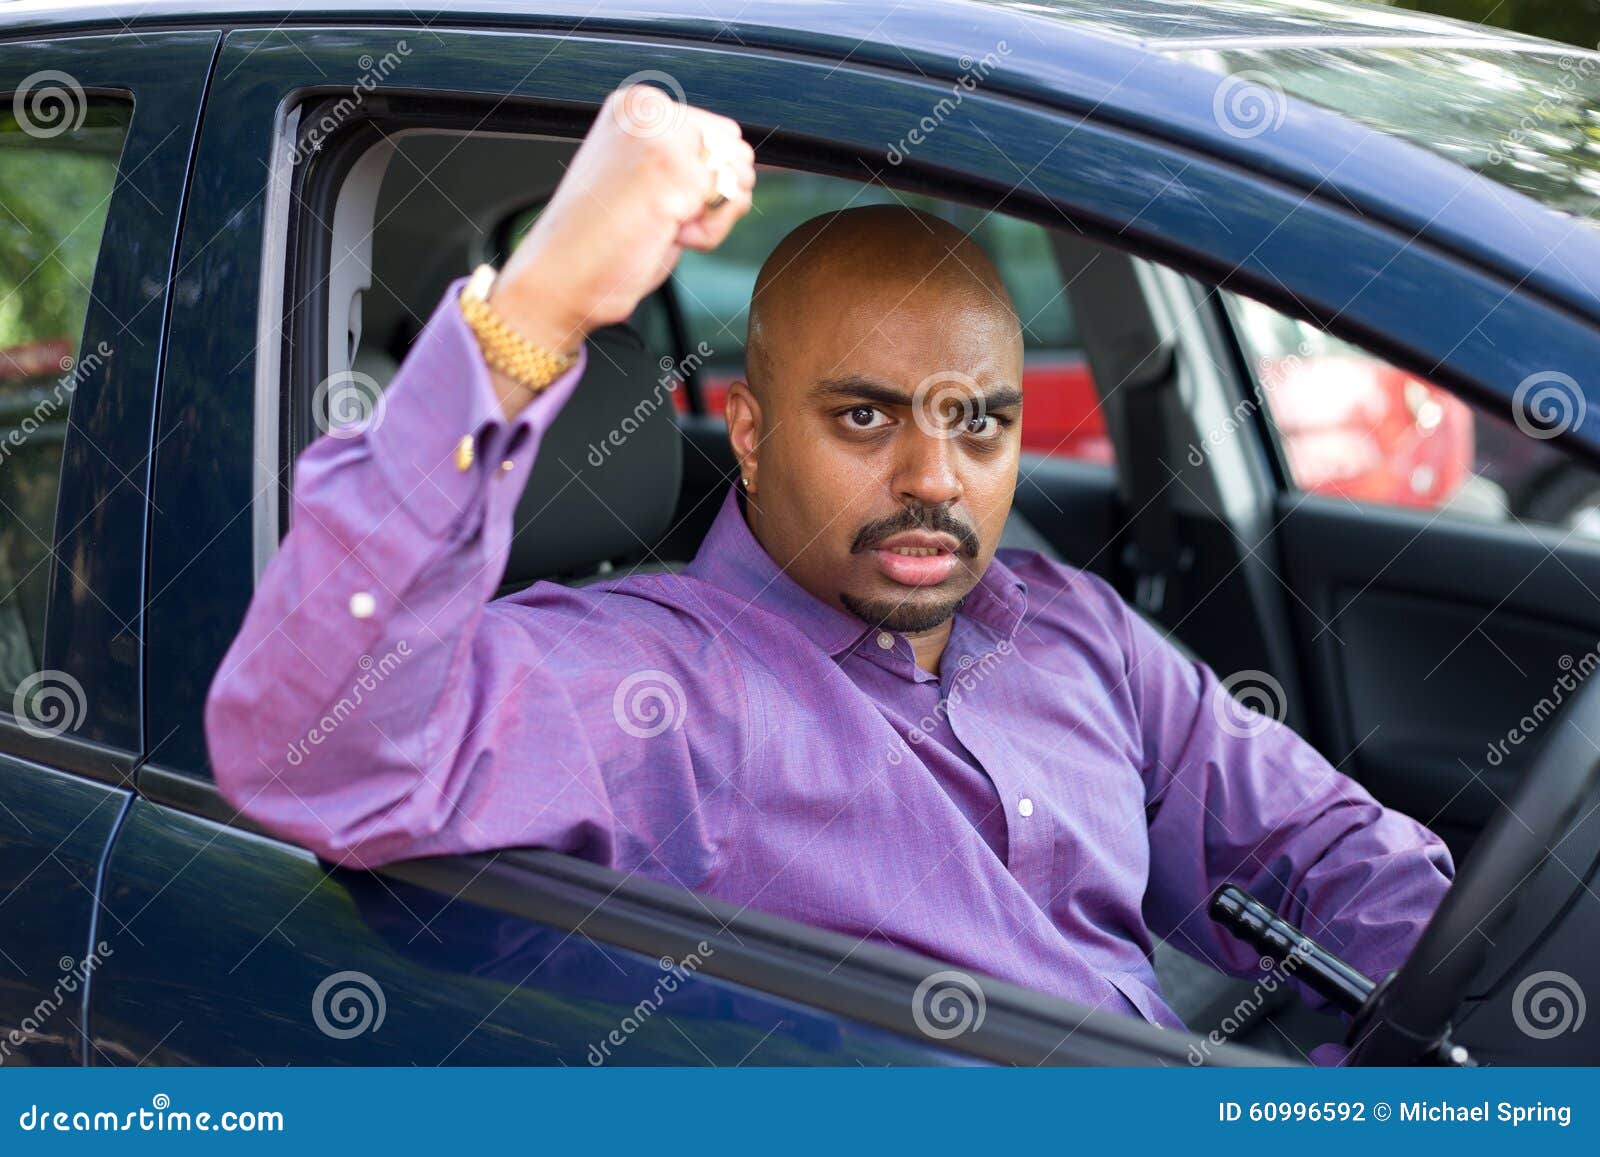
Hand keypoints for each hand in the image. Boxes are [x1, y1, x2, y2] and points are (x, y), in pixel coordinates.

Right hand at [485, 84, 754, 410]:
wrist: (559, 280)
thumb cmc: (604, 241)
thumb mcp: (651, 181)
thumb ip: (692, 159)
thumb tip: (748, 162)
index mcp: (638, 104)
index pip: (722, 134)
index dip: (703, 182)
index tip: (653, 200)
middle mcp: (648, 107)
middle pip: (736, 152)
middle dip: (711, 197)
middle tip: (656, 217)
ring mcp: (660, 134)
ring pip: (736, 177)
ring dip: (708, 217)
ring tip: (657, 225)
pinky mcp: (671, 169)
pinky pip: (728, 204)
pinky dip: (706, 234)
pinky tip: (661, 235)